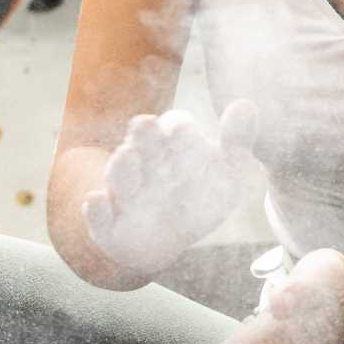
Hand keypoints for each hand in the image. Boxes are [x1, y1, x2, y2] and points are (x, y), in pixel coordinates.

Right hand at [83, 101, 264, 278]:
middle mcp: (144, 161)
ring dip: (121, 167)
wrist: (165, 239)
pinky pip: (98, 215)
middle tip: (146, 125)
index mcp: (171, 144)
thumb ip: (237, 141)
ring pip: (117, 173)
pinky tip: (96, 201)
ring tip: (127, 158)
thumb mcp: (227, 172)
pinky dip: (96, 209)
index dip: (178, 129)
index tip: (183, 132)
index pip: (174, 126)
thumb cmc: (198, 196)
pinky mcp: (108, 223)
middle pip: (140, 141)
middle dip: (144, 135)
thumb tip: (246, 104)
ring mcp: (124, 191)